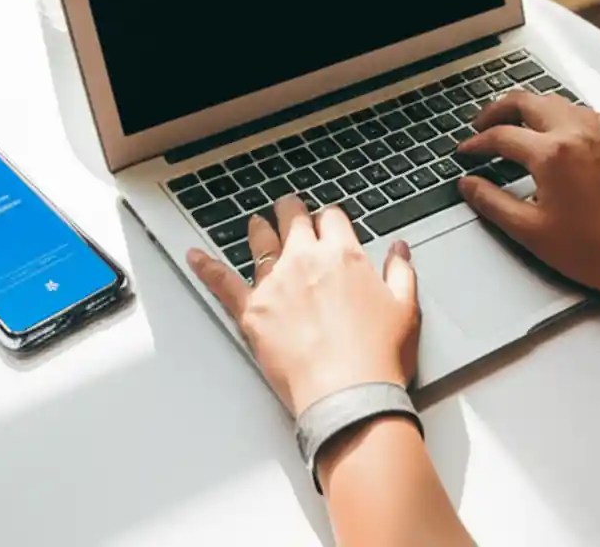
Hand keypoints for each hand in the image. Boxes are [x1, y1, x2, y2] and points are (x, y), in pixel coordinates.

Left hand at [188, 196, 419, 414]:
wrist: (348, 392)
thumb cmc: (377, 355)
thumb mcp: (405, 307)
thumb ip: (401, 271)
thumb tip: (398, 250)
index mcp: (343, 256)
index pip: (332, 219)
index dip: (330, 218)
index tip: (329, 222)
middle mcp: (305, 261)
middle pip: (293, 221)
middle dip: (292, 211)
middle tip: (289, 207)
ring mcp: (275, 284)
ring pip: (260, 242)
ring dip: (259, 229)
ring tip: (256, 224)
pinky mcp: (252, 311)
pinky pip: (222, 283)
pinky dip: (206, 267)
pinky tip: (194, 256)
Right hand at [456, 92, 599, 300]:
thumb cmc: (586, 248)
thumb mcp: (527, 229)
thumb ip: (491, 201)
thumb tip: (468, 184)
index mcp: (551, 154)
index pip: (502, 136)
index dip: (477, 143)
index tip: (466, 151)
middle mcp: (575, 135)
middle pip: (527, 102)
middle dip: (498, 110)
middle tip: (481, 125)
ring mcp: (597, 136)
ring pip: (556, 101)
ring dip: (529, 107)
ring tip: (512, 123)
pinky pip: (584, 113)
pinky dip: (563, 113)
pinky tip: (557, 128)